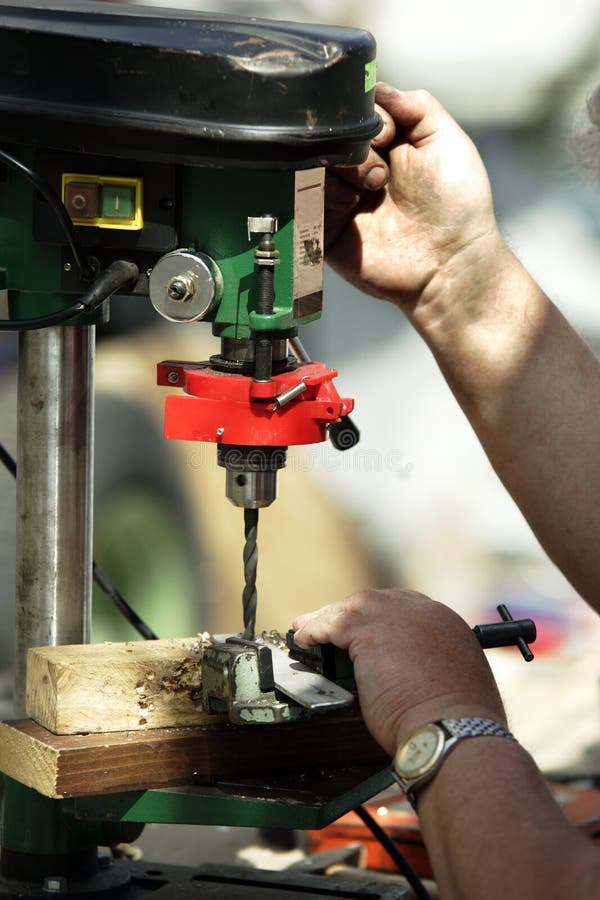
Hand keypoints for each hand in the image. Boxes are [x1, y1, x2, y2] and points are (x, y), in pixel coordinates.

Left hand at [292, 589, 505, 754]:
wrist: (453, 730)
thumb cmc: (456, 725)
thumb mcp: (455, 684)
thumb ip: (435, 669)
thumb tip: (416, 678)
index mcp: (447, 625)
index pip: (408, 611)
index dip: (383, 620)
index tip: (368, 630)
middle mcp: (425, 613)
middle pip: (378, 603)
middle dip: (353, 614)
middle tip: (332, 625)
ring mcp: (397, 618)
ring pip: (354, 609)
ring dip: (329, 619)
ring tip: (309, 630)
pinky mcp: (370, 632)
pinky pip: (333, 624)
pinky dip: (315, 631)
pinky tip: (304, 639)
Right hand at [325, 84, 505, 323]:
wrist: (451, 264)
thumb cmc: (457, 206)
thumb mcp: (447, 141)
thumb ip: (416, 104)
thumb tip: (375, 87)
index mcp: (383, 147)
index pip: (351, 114)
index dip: (362, 117)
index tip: (386, 135)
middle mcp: (356, 171)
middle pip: (327, 138)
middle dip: (351, 146)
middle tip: (380, 169)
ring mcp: (339, 202)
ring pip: (312, 167)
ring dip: (340, 171)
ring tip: (370, 189)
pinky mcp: (325, 232)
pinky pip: (302, 204)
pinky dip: (321, 196)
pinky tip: (351, 203)